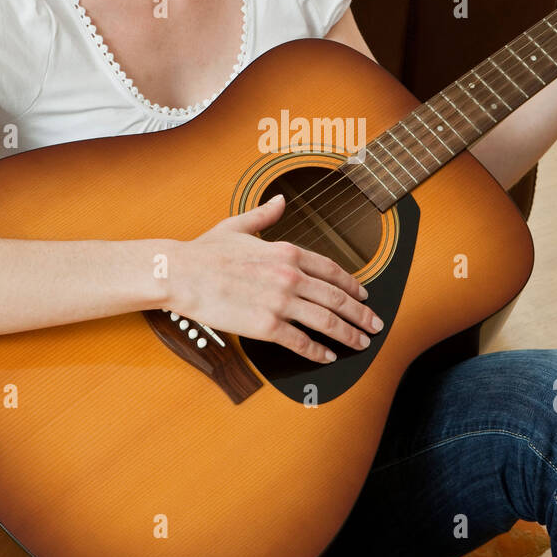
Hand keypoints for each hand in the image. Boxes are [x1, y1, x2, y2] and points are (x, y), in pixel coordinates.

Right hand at [159, 193, 382, 362]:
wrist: (182, 273)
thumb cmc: (205, 252)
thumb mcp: (238, 225)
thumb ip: (265, 215)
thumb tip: (280, 200)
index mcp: (286, 251)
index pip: (331, 270)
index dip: (352, 284)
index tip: (363, 295)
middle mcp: (290, 276)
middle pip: (337, 298)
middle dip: (361, 314)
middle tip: (374, 325)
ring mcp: (281, 302)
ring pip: (326, 321)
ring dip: (348, 334)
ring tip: (361, 343)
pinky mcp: (267, 326)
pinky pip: (301, 341)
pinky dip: (318, 351)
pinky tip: (328, 356)